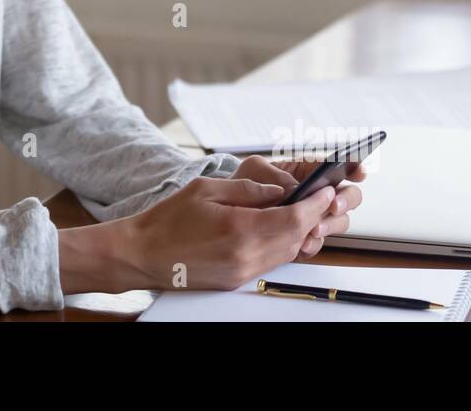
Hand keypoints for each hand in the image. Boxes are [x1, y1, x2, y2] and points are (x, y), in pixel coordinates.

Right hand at [121, 173, 339, 291]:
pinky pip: (271, 262)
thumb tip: (280, 191)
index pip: (294, 218)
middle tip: (321, 199)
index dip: (315, 204)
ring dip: (300, 233)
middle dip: (313, 217)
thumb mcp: (206, 189)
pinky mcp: (236, 281)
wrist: (143, 254)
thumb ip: (248, 189)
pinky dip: (282, 245)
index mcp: (239, 229)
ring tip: (303, 212)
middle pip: (296, 238)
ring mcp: (241, 272)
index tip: (326, 190)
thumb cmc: (168, 219)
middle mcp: (245, 256)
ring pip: (288, 253)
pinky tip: (279, 230)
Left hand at [229, 154, 364, 258]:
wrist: (225, 211)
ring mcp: (312, 216)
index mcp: (307, 171)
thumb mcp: (254, 170)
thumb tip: (293, 188)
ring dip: (330, 225)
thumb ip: (273, 174)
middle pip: (347, 196)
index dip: (354, 167)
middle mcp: (315, 194)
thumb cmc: (242, 183)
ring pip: (338, 221)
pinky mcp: (303, 237)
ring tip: (314, 228)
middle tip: (332, 205)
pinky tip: (302, 243)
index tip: (359, 171)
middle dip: (345, 201)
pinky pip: (317, 243)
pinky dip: (312, 244)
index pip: (337, 167)